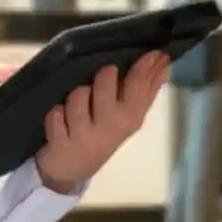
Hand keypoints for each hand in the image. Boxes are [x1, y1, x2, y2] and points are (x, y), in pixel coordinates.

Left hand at [34, 52, 172, 193]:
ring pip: (78, 95)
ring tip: (76, 107)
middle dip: (103, 76)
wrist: (72, 170)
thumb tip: (166, 62)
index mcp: (131, 118)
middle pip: (106, 84)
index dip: (146, 64)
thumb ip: (145, 90)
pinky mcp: (62, 143)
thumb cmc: (101, 134)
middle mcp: (111, 127)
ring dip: (75, 97)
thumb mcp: (127, 116)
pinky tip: (61, 123)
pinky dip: (55, 115)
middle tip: (104, 76)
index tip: (153, 51)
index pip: (140, 85)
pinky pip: (55, 114)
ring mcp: (86, 136)